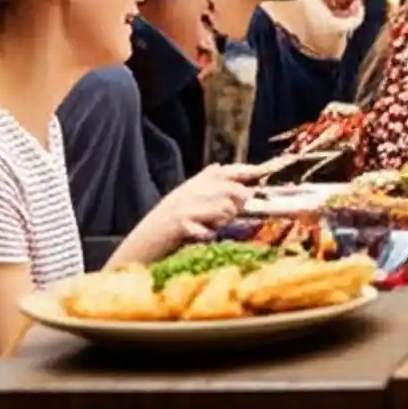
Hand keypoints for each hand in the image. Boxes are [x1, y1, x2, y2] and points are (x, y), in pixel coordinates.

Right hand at [146, 164, 264, 246]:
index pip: (228, 171)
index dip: (249, 171)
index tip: (265, 171)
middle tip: (221, 218)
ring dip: (221, 223)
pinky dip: (207, 236)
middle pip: (235, 192)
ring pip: (226, 210)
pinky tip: (197, 236)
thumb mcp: (186, 197)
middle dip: (236, 206)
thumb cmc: (169, 222)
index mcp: (196, 182)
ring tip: (205, 227)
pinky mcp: (180, 222)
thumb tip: (219, 166)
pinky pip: (209, 229)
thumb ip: (204, 183)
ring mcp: (186, 204)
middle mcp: (193, 189)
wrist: (142, 241)